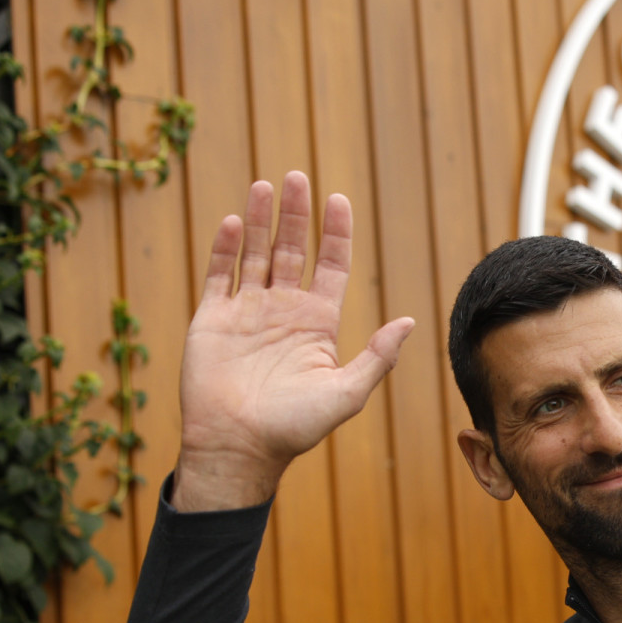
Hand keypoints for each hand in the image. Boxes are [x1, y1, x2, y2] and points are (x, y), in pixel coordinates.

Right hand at [173, 172, 416, 510]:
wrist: (239, 446)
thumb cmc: (295, 426)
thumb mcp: (347, 392)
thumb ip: (377, 356)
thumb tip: (409, 322)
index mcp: (316, 323)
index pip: (330, 266)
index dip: (335, 233)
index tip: (338, 200)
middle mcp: (283, 311)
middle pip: (293, 250)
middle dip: (296, 214)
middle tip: (297, 176)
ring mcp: (247, 312)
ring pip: (256, 254)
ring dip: (262, 220)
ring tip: (265, 184)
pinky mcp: (212, 319)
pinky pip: (220, 274)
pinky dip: (226, 247)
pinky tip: (236, 221)